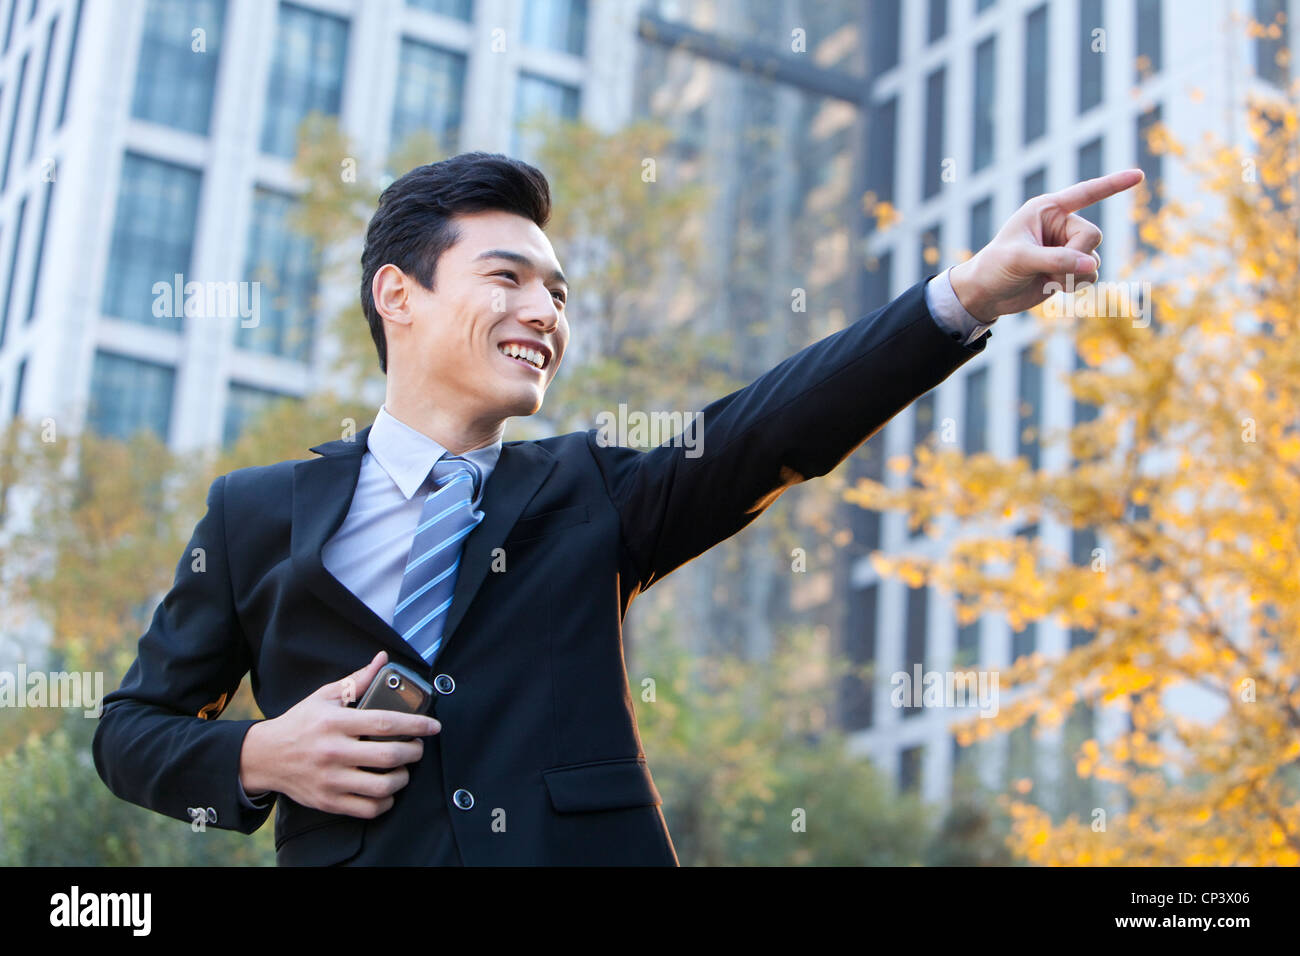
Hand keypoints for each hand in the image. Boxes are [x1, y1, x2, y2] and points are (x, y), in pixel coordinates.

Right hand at [238, 650, 440, 818]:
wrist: (264, 756)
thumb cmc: (300, 723)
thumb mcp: (325, 696)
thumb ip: (357, 680)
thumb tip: (382, 660)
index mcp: (335, 723)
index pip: (384, 723)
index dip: (416, 724)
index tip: (433, 726)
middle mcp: (334, 752)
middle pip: (389, 756)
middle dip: (414, 752)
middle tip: (418, 748)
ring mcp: (331, 780)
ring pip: (382, 787)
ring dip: (403, 778)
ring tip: (403, 769)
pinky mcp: (328, 801)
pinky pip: (368, 809)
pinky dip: (386, 801)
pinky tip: (387, 789)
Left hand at [948, 169, 1144, 322]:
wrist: (986, 295)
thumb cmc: (994, 268)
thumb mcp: (1020, 260)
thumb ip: (1057, 259)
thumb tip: (1091, 266)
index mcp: (1046, 210)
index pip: (1085, 193)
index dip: (1113, 184)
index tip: (1138, 175)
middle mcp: (1060, 225)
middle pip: (1093, 235)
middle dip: (1076, 256)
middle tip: (1048, 269)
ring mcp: (1067, 247)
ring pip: (1093, 259)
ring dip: (1073, 275)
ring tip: (1045, 278)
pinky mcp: (1069, 269)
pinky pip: (1090, 275)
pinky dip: (1075, 285)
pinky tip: (1052, 287)